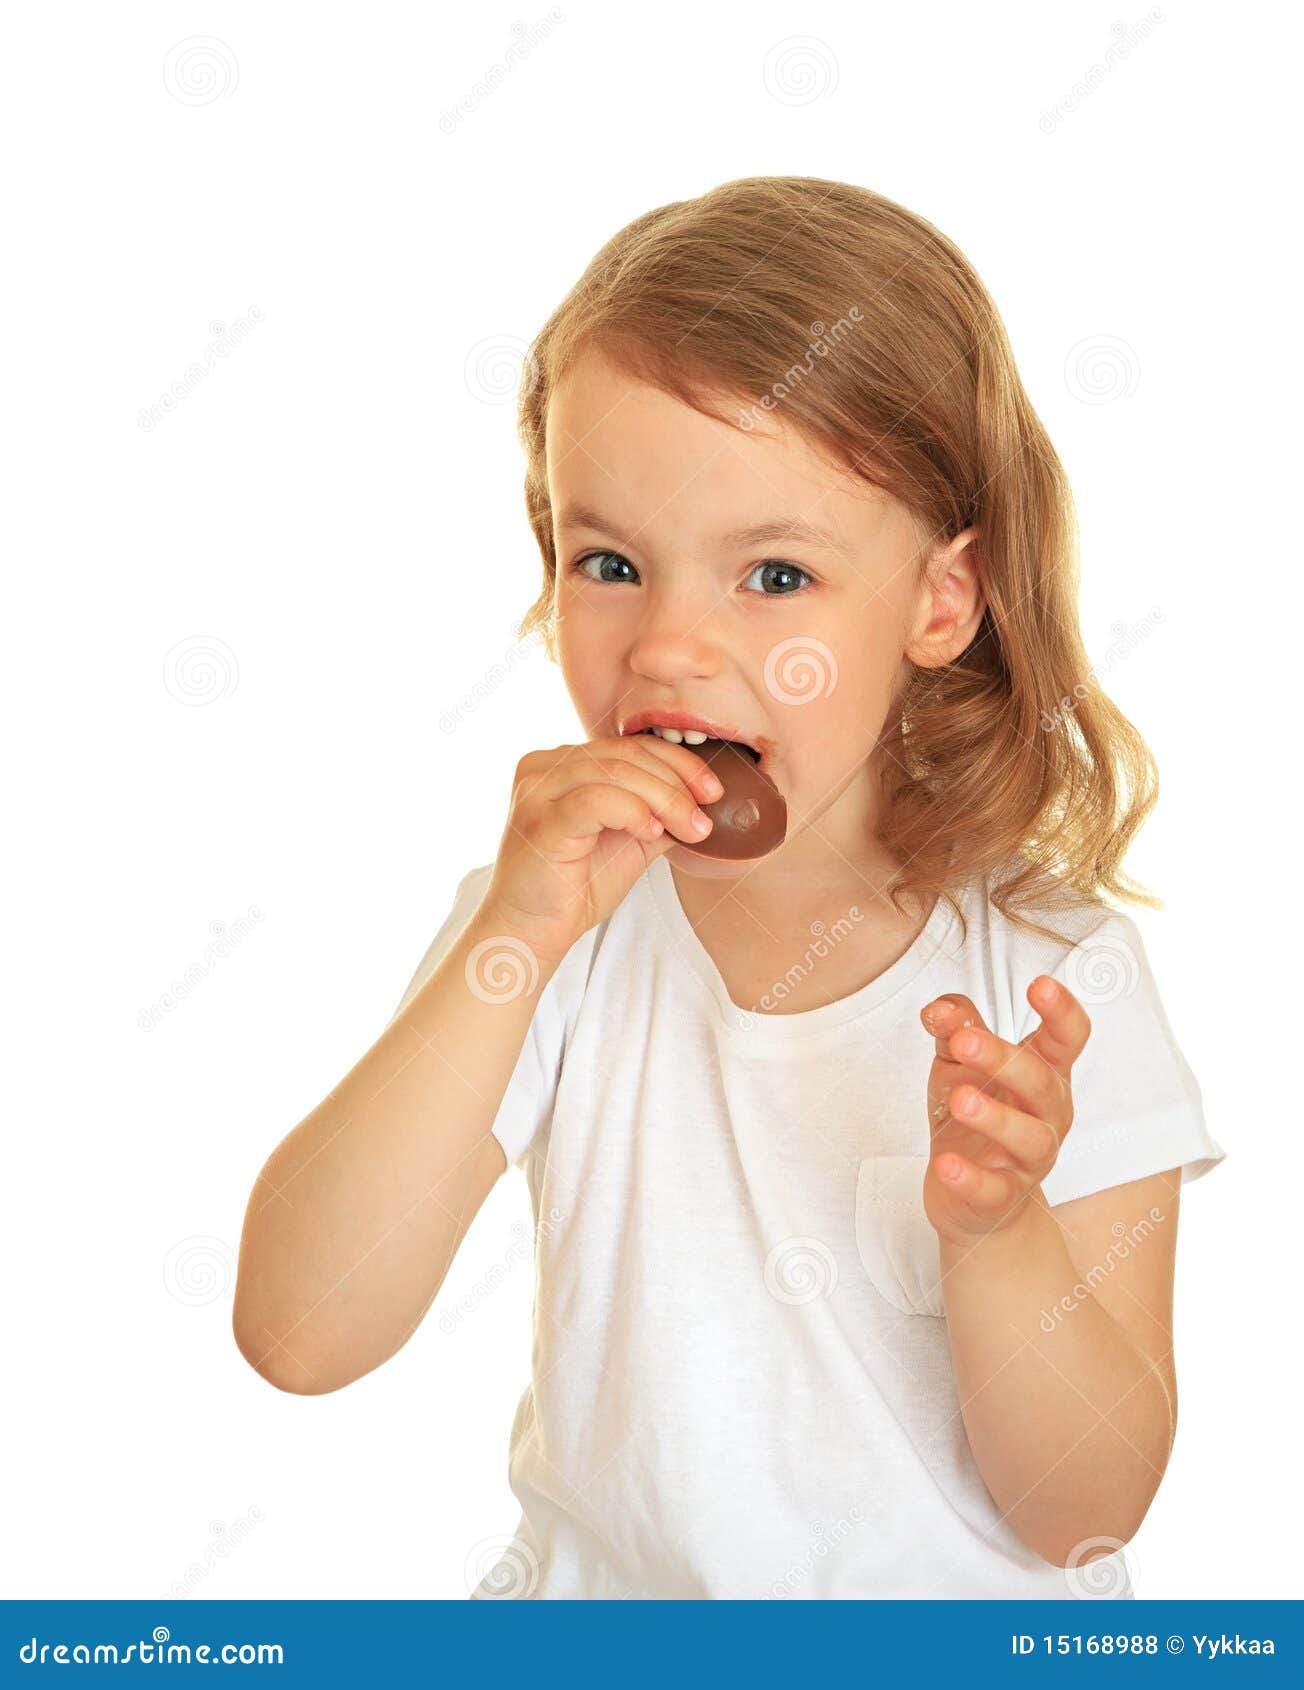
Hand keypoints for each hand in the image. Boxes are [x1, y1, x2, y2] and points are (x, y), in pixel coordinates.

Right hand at [478, 734, 722, 967]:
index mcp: (564, 764)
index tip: (713, 791)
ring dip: (665, 798)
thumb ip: (657, 813)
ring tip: (690, 828)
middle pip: (626, 753)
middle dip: (678, 782)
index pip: (629, 745)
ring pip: (616, 771)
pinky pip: (597, 799)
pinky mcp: (540, 819)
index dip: (678, 762)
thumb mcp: (628, 840)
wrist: (531, 931)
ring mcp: (537, 790)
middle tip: (706, 814)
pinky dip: (634, 811)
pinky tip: (652, 832)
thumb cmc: (573, 887)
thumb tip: (704, 800)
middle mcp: (545, 766)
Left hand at [917, 978, 1090, 1243]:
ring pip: (1030, 1138)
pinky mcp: (1001, 1198)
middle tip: (964, 1040)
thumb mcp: (960, 1063)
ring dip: (996, 1117)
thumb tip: (940, 1008)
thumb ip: (955, 1027)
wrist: (971, 1196)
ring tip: (959, 1100)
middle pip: (1040, 1083)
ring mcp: (1028, 1160)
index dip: (1062, 1011)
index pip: (1068, 1038)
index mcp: (1043, 1073)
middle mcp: (1047, 1115)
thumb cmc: (975, 1113)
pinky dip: (970, 1178)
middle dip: (1003, 1059)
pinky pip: (994, 1190)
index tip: (1040, 985)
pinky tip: (946, 1164)